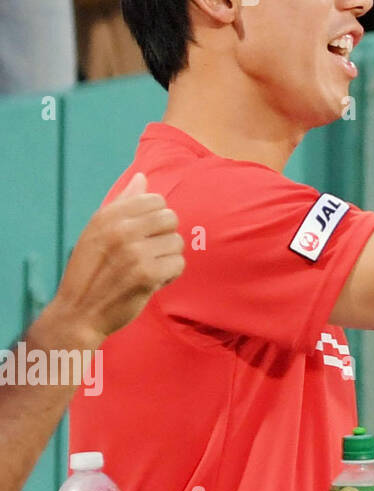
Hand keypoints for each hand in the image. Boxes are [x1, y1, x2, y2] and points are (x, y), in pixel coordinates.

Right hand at [40, 173, 183, 348]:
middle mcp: (121, 230)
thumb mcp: (97, 232)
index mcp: (107, 216)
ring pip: (177, 243)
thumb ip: (123, 204)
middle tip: (147, 254)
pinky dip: (169, 275)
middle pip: (171, 218)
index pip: (156, 200)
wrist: (78, 313)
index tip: (142, 235)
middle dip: (164, 237)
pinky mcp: (147, 274)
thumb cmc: (90, 271)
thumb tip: (142, 177)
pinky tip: (151, 282)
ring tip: (146, 269)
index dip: (156, 219)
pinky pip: (178, 264)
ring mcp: (134, 252)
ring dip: (167, 258)